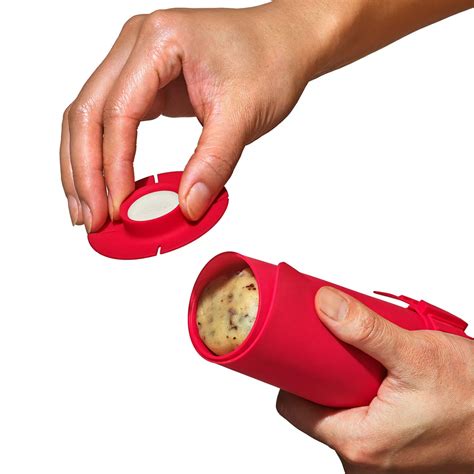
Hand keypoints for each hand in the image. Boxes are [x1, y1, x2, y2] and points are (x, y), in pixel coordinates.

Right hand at [60, 3, 329, 230]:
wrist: (285, 44)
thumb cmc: (269, 61)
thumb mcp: (244, 114)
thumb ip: (213, 163)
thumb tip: (186, 207)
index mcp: (158, 41)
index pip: (118, 112)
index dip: (114, 167)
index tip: (120, 208)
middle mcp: (136, 46)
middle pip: (86, 113)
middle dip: (85, 172)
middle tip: (92, 217)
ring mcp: (137, 63)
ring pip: (89, 117)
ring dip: (84, 166)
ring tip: (87, 209)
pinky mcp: (146, 83)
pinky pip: (110, 120)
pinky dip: (103, 155)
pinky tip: (105, 184)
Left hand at [276, 287, 473, 472]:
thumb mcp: (416, 355)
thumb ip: (365, 330)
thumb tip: (324, 304)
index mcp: (359, 443)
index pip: (293, 406)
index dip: (293, 373)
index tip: (299, 347)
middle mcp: (365, 458)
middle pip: (316, 405)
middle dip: (324, 373)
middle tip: (339, 345)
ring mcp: (380, 455)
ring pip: (340, 408)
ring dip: (348, 381)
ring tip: (367, 359)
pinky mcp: (394, 447)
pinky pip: (363, 415)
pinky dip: (366, 391)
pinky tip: (380, 374)